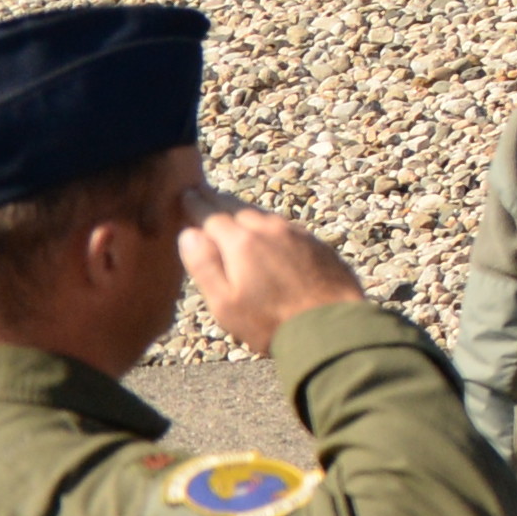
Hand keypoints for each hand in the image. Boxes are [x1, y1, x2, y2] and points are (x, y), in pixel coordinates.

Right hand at [176, 193, 361, 349]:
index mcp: (242, 243)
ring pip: (262, 214)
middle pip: (237, 208)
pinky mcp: (315, 242)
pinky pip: (283, 224)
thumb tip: (189, 234)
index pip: (211, 216)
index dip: (196, 205)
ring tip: (228, 205)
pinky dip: (265, 221)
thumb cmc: (270, 322)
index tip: (185, 194)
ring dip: (242, 208)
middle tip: (202, 191)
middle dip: (216, 200)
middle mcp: (269, 230)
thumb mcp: (224, 302)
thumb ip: (204, 265)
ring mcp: (296, 234)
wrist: (331, 324)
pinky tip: (264, 226)